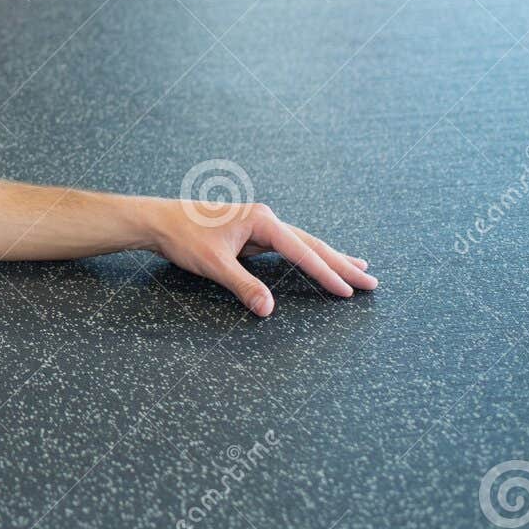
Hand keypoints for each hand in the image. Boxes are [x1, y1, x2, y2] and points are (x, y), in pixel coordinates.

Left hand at [144, 199, 375, 315]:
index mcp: (261, 220)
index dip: (326, 273)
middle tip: (371, 282)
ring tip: (357, 269)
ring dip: (328, 258)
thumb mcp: (214, 265)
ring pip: (302, 244)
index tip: (348, 291)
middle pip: (311, 243)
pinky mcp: (250, 232)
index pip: (302, 251)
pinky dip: (305, 256)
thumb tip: (268, 310)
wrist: (157, 221)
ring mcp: (258, 224)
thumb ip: (243, 286)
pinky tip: (316, 262)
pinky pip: (286, 247)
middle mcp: (265, 218)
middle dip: (341, 264)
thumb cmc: (182, 238)